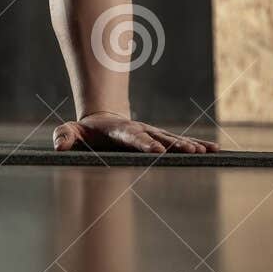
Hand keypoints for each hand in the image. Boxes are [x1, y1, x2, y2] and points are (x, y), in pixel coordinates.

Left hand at [53, 110, 219, 153]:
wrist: (103, 119)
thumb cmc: (86, 131)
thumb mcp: (72, 131)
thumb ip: (65, 135)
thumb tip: (58, 146)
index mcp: (120, 130)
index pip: (133, 137)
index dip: (144, 143)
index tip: (156, 150)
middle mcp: (140, 130)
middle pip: (159, 136)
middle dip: (174, 144)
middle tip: (190, 151)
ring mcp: (152, 133)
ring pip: (173, 138)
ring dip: (189, 145)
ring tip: (206, 151)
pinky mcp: (160, 138)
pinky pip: (180, 141)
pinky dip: (197, 145)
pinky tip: (214, 151)